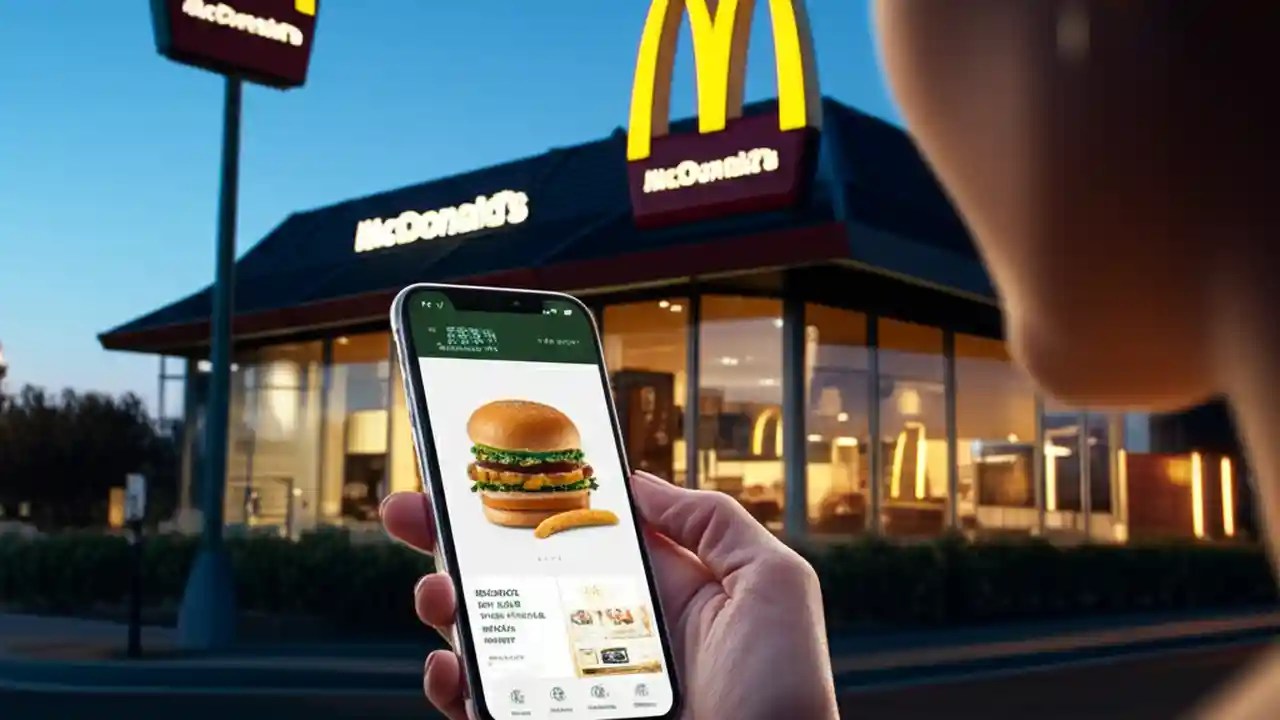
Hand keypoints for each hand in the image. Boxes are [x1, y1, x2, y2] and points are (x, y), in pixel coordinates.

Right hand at [380, 470, 838, 719]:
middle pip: (513, 574)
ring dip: (447, 603)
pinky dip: (455, 682)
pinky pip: (486, 704)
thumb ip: (710, 520)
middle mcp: (602, 631)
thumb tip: (637, 481)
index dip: (524, 497)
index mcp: (650, 588)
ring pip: (490, 634)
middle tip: (411, 507)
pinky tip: (452, 665)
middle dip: (457, 539)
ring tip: (436, 589)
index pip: (572, 530)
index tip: (480, 465)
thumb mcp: (772, 583)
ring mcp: (572, 685)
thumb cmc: (784, 695)